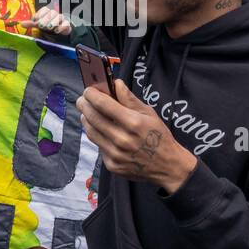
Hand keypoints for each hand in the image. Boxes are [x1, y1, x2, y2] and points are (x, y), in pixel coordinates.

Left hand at [18, 5, 70, 36]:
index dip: (40, 14)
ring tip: (49, 27)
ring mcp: (61, 19)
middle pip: (51, 13)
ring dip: (53, 22)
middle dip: (46, 19)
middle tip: (41, 25)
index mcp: (48, 12)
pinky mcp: (66, 24)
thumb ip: (31, 23)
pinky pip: (65, 24)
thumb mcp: (39, 24)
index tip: (34, 20)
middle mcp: (55, 14)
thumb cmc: (47, 25)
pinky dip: (61, 27)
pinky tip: (57, 31)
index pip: (45, 9)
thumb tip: (21, 24)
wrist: (59, 30)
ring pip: (59, 17)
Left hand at [76, 84, 196, 193]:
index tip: (88, 90)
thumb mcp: (149, 113)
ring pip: (91, 132)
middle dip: (84, 105)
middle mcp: (122, 139)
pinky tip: (101, 130)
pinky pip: (98, 146)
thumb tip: (115, 83)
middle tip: (82, 100)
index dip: (92, 95)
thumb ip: (129, 99)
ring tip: (87, 113)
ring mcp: (115, 154)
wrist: (166, 165)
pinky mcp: (112, 164)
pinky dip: (97, 135)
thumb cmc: (159, 136)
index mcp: (133, 123)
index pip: (103, 105)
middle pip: (93, 118)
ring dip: (86, 120)